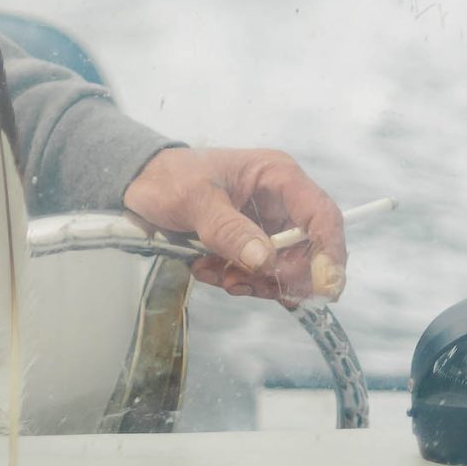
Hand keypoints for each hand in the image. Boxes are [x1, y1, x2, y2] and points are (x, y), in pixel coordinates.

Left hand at [121, 145, 346, 305]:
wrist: (137, 184)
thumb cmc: (166, 178)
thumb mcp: (194, 200)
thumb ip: (228, 229)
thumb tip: (266, 260)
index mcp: (277, 177)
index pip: (322, 216)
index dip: (330, 253)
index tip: (324, 288)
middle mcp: (279, 202)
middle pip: (307, 252)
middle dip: (281, 276)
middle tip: (245, 284)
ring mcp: (265, 225)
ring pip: (283, 269)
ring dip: (253, 281)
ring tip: (216, 274)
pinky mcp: (250, 244)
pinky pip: (258, 274)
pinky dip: (237, 279)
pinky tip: (208, 270)